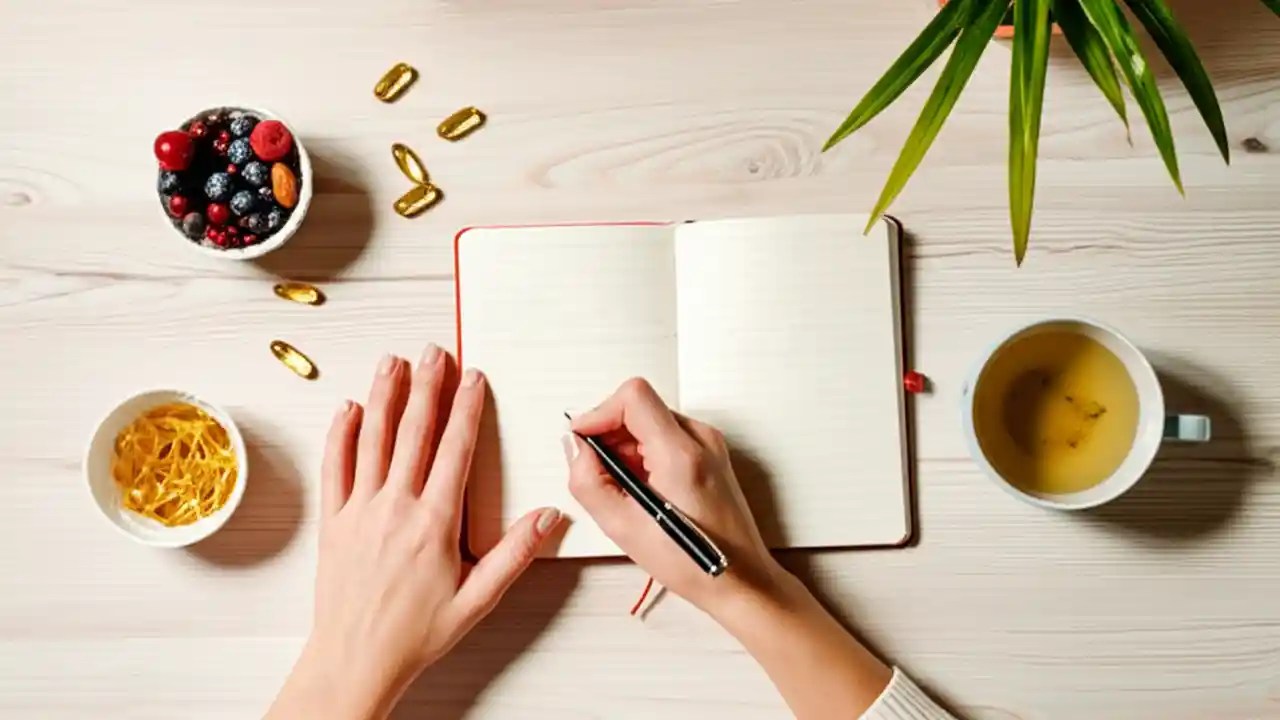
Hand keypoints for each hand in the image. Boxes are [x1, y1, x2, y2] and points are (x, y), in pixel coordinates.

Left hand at [268, 348, 561, 719]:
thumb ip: (514, 554)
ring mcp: (360, 511)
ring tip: (394, 361)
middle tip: (436, 350)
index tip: (473, 377)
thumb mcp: (478, 599)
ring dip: (384, 395)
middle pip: (414, 432)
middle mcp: (395, 508)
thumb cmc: (416, 634)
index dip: (466, 408)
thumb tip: (548, 516)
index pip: (454, 449)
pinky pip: (335, 467)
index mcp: (434, 522)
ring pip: (372, 439)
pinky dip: (340, 434)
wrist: (356, 660)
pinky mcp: (333, 523)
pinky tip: (348, 409)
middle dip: (427, 386)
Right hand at [566, 378, 785, 615]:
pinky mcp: (711, 454)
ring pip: (651, 421)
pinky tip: (643, 489)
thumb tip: (576, 449)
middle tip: (600, 474)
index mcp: (681, 454)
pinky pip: (666, 436)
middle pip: (640, 407)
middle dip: (610, 435)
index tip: (584, 439)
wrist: (741, 579)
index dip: (600, 413)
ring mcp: (710, 445)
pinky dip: (644, 454)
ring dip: (626, 447)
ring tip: (624, 490)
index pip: (633, 397)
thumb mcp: (623, 527)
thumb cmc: (694, 563)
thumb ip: (588, 481)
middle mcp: (701, 440)